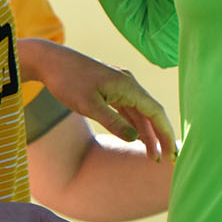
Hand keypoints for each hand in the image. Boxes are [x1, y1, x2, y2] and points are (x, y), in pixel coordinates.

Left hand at [22, 39, 175, 161]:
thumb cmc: (67, 82)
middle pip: (151, 112)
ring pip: (140, 112)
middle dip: (159, 136)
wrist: (50, 61)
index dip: (165, 133)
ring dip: (147, 132)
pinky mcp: (110, 87)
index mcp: (128, 86)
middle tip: (165, 160)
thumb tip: (135, 138)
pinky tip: (137, 137)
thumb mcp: (89, 106)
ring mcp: (120, 84)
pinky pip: (129, 108)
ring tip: (151, 155)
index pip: (156, 112)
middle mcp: (128, 83)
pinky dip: (134, 123)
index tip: (171, 153)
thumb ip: (113, 122)